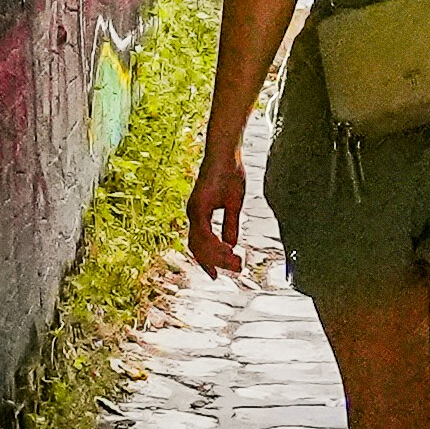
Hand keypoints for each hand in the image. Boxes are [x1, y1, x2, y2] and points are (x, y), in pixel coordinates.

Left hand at [186, 137, 249, 274]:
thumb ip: (230, 225)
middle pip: (199, 248)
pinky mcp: (199, 206)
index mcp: (199, 214)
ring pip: (200, 243)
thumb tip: (231, 245)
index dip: (208, 261)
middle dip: (216, 262)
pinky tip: (228, 250)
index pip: (200, 245)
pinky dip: (214, 244)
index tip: (217, 274)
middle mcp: (193, 214)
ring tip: (236, 263)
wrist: (225, 153)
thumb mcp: (233, 205)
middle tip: (235, 269)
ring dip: (217, 256)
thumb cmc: (230, 173)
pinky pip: (203, 233)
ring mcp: (194, 210)